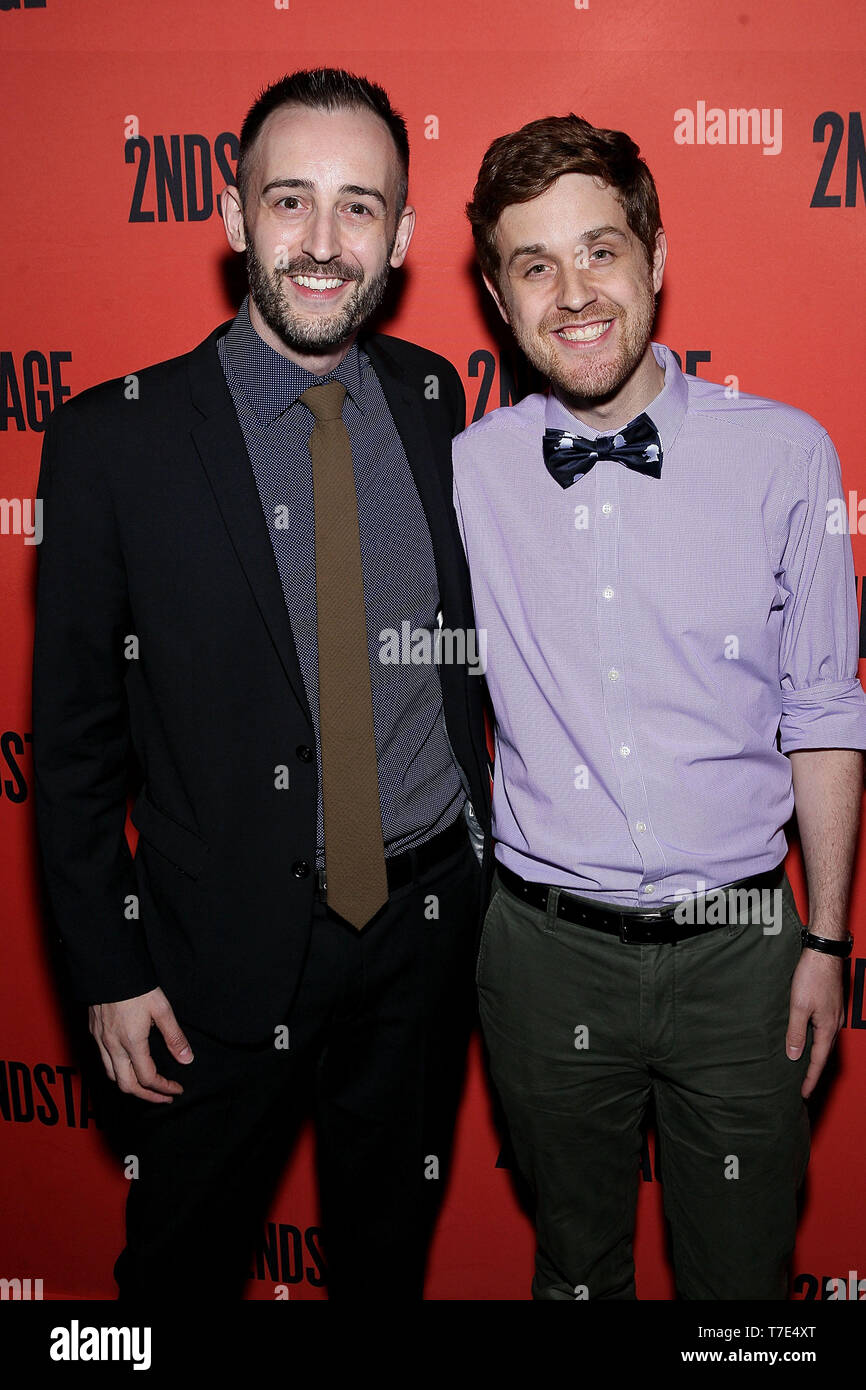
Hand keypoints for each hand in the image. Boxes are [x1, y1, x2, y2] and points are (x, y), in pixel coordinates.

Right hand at [88, 987, 193, 1103]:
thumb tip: (186, 1059)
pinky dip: (117, 1072)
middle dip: (147, 1096)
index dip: (164, 1087)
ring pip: (112, 1076)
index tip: (177, 1088)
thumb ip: (174, 1037)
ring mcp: (100, 1040)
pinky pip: (103, 1062)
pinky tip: (127, 1066)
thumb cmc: (136, 986)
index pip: (148, 1078)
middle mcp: (113, 1046)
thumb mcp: (161, 1009)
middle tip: (164, 1097)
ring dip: (130, 1086)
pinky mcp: (93, 1033)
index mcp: (132, 1042)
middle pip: (127, 1085)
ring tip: (147, 1087)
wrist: (107, 967)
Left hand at [785, 948, 844, 1098]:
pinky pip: (823, 1030)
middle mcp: (834, 1024)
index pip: (818, 1061)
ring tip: (803, 1067)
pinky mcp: (830, 1006)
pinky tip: (808, 1039)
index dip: (810, 1078)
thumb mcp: (798, 1007)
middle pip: (824, 1054)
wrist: (823, 953)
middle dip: (814, 1071)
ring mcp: (834, 1014)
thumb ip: (796, 1032)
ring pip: (824, 1042)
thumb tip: (794, 1056)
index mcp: (827, 1028)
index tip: (803, 1093)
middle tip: (803, 1086)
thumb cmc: (811, 977)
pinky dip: (816, 1040)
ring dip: (815, 1056)